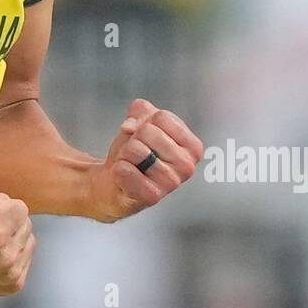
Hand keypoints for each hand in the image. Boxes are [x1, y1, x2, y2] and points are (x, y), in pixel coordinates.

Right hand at [0, 189, 34, 295]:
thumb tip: (12, 206)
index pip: (21, 209)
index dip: (4, 208)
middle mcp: (8, 256)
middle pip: (26, 225)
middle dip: (11, 223)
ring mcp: (12, 273)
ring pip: (29, 242)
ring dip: (15, 239)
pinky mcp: (14, 284)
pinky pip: (26, 259)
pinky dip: (15, 255)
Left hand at [86, 98, 203, 222]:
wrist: (114, 181)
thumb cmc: (135, 152)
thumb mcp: (142, 122)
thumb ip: (140, 110)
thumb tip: (131, 126)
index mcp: (192, 147)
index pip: (162, 117)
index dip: (145, 122)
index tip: (145, 136)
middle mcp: (187, 166)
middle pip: (147, 131)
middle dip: (134, 139)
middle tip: (136, 154)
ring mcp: (171, 183)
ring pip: (134, 149)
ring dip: (125, 155)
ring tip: (132, 165)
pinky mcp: (152, 197)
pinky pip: (125, 170)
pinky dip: (118, 170)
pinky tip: (125, 177)